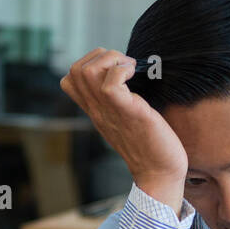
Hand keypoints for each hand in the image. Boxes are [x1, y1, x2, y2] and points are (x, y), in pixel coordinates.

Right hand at [61, 48, 187, 211]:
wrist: (159, 173)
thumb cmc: (150, 145)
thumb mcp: (125, 119)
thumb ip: (118, 102)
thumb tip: (126, 79)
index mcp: (95, 110)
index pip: (70, 79)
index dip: (90, 62)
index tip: (114, 69)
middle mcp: (97, 110)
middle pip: (75, 70)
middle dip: (101, 55)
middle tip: (125, 67)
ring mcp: (110, 111)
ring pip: (87, 71)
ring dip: (112, 60)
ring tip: (131, 70)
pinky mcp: (129, 112)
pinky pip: (111, 84)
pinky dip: (123, 71)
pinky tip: (137, 77)